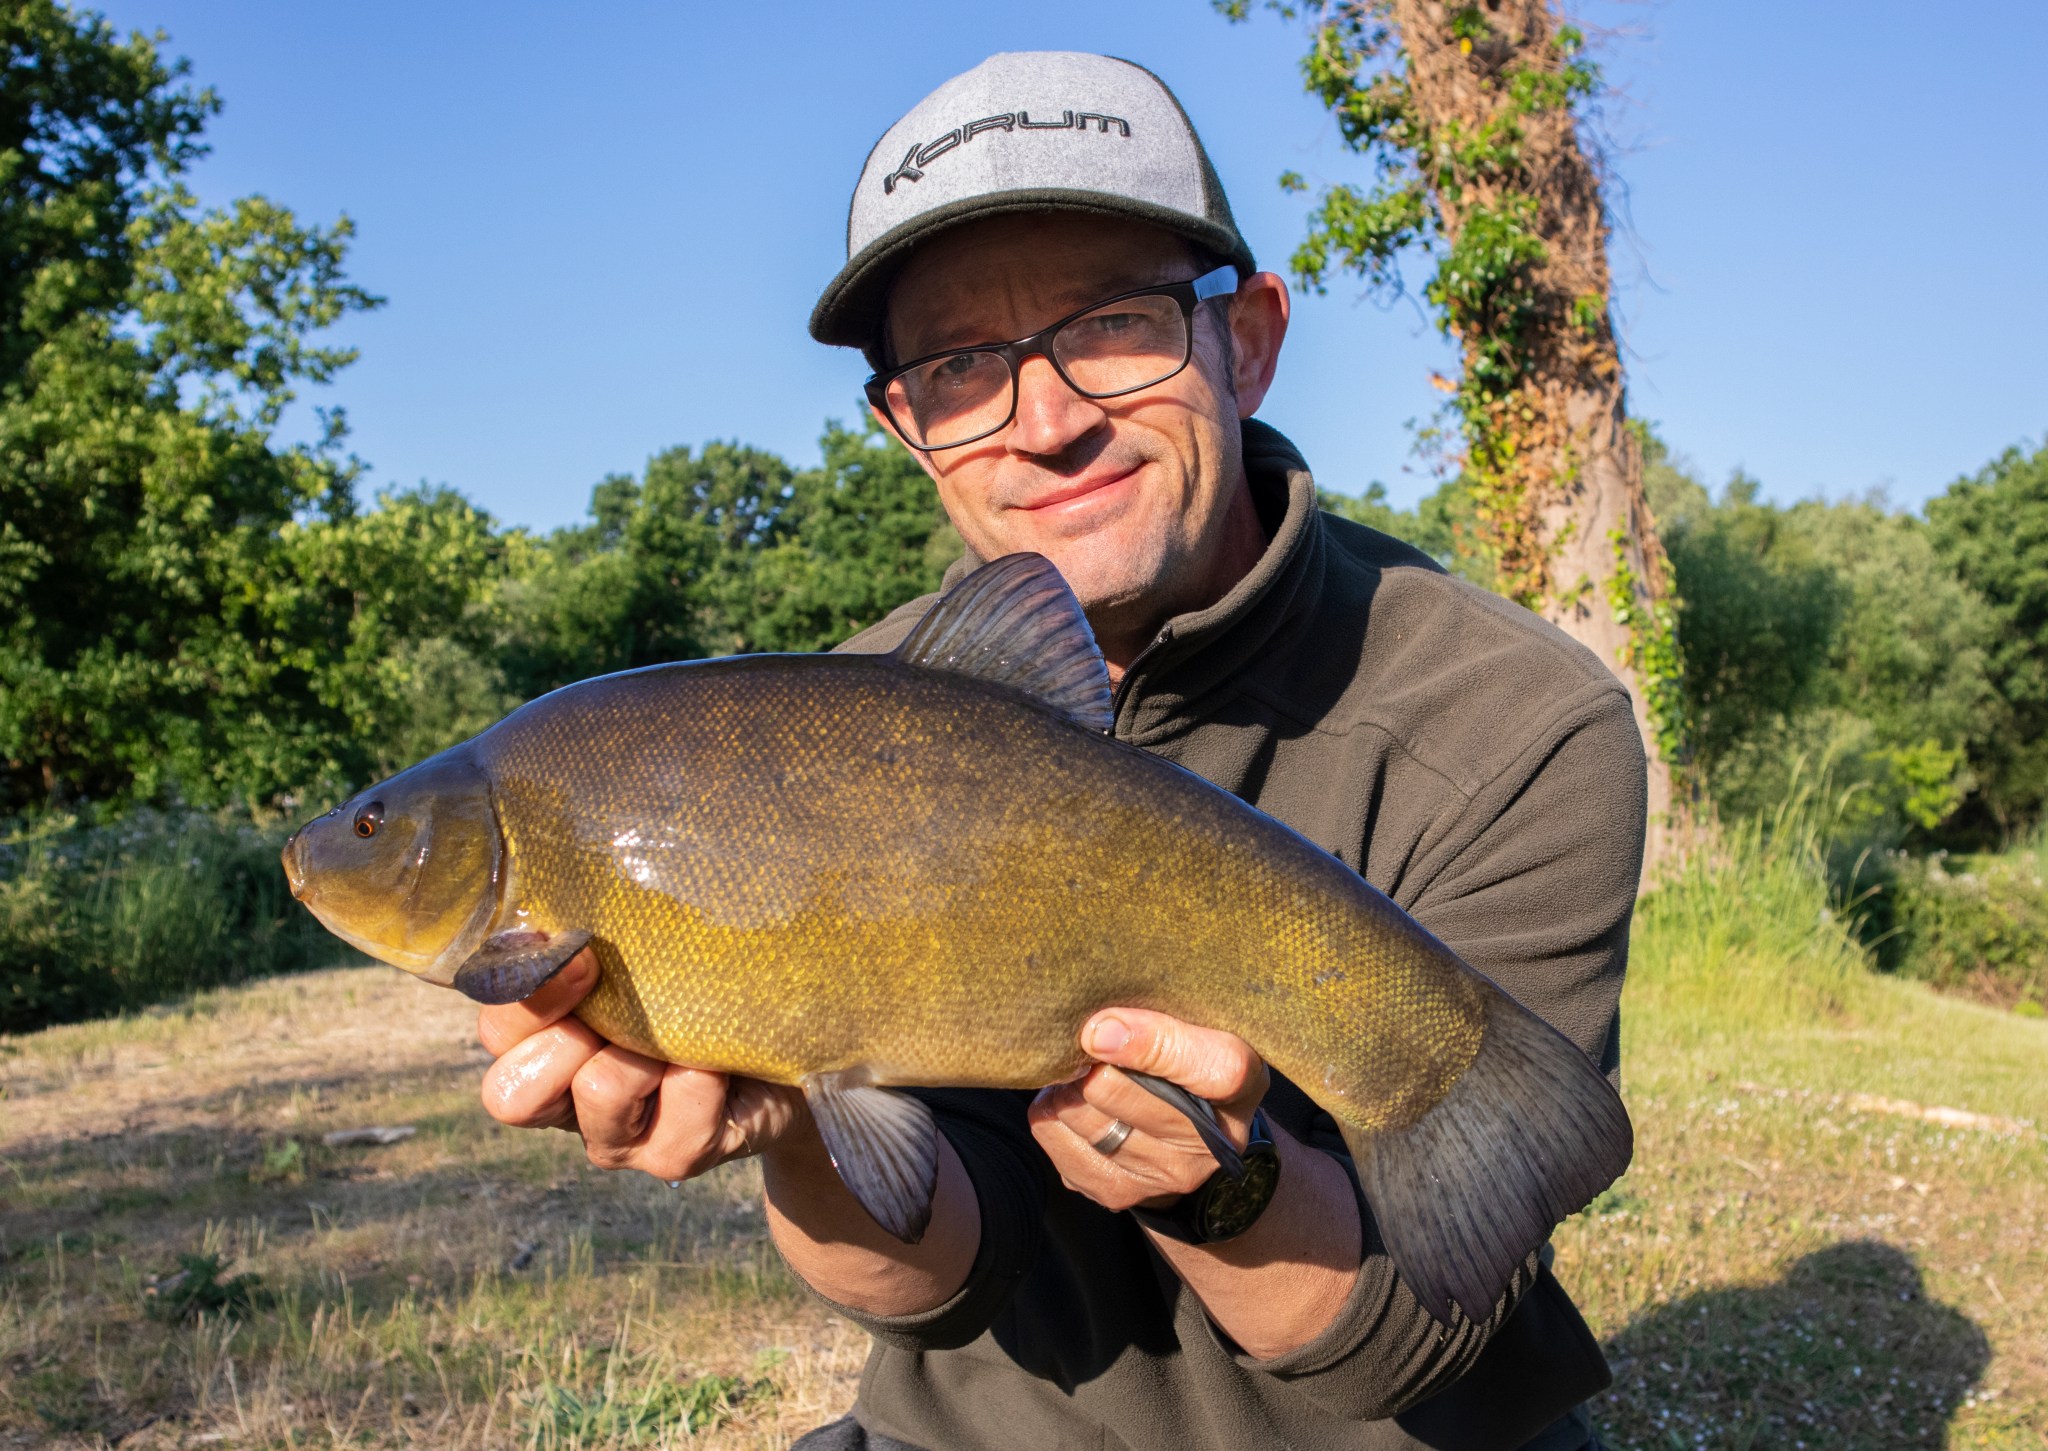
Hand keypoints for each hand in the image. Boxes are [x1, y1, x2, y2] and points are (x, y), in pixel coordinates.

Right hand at [475, 948, 805, 1183]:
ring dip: (646, 1048)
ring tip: (683, 1035)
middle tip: (624, 1006)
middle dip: (566, 1035)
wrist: (788, 1052)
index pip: (495, 1028)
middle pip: (511, 1092)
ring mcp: (616, 1140)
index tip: (585, 952)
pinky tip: (724, 1059)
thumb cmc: (704, 990)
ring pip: (598, 1089)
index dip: (530, 991)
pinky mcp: (673, 1159)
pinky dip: (707, 1067)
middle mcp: (565, 1102)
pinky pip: (682, 1102)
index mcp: (543, 1045)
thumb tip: (580, 907)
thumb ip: (601, 943)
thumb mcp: (646, 961)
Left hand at [1028, 1007, 1268, 1212]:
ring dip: (1066, 1085)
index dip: (1152, 1044)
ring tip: (1079, 1070)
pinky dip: (1050, 1110)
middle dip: (1089, 1061)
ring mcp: (1163, 1175)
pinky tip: (1070, 1099)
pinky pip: (1054, 1137)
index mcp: (1240, 1086)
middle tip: (1086, 1042)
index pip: (1214, 1069)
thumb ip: (1166, 1018)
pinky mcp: (1117, 1191)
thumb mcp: (1201, 1029)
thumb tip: (1097, 1027)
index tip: (1100, 1027)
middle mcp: (1208, 1144)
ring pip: (1079, 1114)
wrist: (1192, 1139)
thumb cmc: (1190, 1061)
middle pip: (1116, 1092)